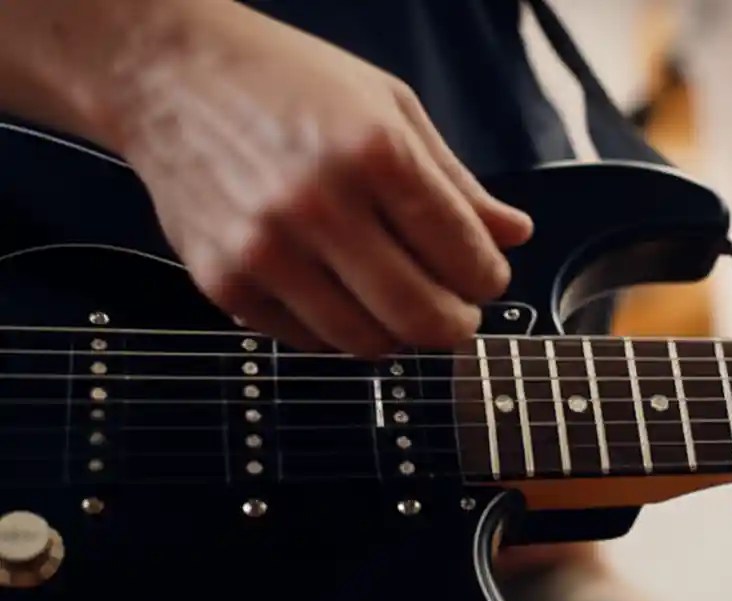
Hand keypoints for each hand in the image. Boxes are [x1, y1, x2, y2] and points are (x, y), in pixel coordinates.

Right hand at [100, 1, 531, 355]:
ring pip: (367, 343)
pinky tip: (343, 298)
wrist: (167, 75)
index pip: (465, 255)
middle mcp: (319, 206)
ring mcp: (266, 250)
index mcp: (375, 153)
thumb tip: (514, 233)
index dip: (490, 281)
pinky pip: (307, 343)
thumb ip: (457, 181)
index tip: (487, 279)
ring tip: (401, 307)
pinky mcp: (224, 282)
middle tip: (458, 315)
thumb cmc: (285, 82)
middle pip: (422, 316)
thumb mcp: (391, 108)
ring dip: (399, 338)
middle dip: (456, 326)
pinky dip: (338, 334)